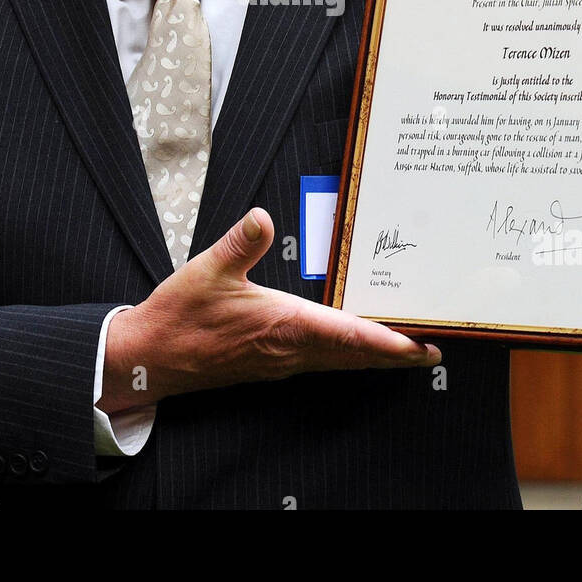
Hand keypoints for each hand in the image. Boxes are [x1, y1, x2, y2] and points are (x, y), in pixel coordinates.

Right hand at [97, 209, 440, 413]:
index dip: (387, 341)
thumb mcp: (207, 270)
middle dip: (394, 354)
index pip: (347, 334)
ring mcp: (280, 361)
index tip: (418, 345)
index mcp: (282, 325)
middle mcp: (289, 349)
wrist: (149, 359)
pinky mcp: (270, 365)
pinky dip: (346, 356)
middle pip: (354, 354)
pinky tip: (350, 348)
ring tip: (404, 352)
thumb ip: (240, 242)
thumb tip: (262, 217)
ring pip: (339, 361)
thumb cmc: (178, 317)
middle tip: (431, 350)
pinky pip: (320, 362)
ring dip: (373, 357)